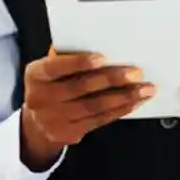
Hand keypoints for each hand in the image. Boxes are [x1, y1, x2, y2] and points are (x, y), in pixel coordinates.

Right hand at [19, 49, 154, 170]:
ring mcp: (55, 119)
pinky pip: (99, 120)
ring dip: (123, 97)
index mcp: (36, 75)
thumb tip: (101, 46)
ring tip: (144, 89)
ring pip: (95, 106)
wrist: (36, 122)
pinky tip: (133, 102)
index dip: (80, 62)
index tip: (103, 58)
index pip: (57, 67)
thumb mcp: (48, 68)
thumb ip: (67, 57)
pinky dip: (119, 110)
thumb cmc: (49, 85)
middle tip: (134, 72)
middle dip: (112, 79)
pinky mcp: (70, 133)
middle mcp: (41, 98)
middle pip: (81, 87)